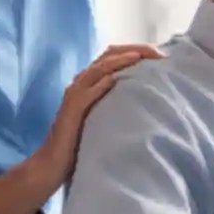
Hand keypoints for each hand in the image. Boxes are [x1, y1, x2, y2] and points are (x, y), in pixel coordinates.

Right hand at [31, 44, 164, 184]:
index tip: (161, 56)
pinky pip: (87, 91)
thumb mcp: (105, 117)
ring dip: (121, 60)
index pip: (114, 57)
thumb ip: (118, 103)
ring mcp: (75, 94)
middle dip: (135, 50)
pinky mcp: (71, 109)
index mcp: (90, 82)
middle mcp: (82, 83)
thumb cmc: (81, 143)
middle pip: (109, 55)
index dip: (137, 51)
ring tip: (141, 57)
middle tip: (159, 54)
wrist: (52, 163)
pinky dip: (102, 83)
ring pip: (99, 68)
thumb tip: (150, 98)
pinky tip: (116, 78)